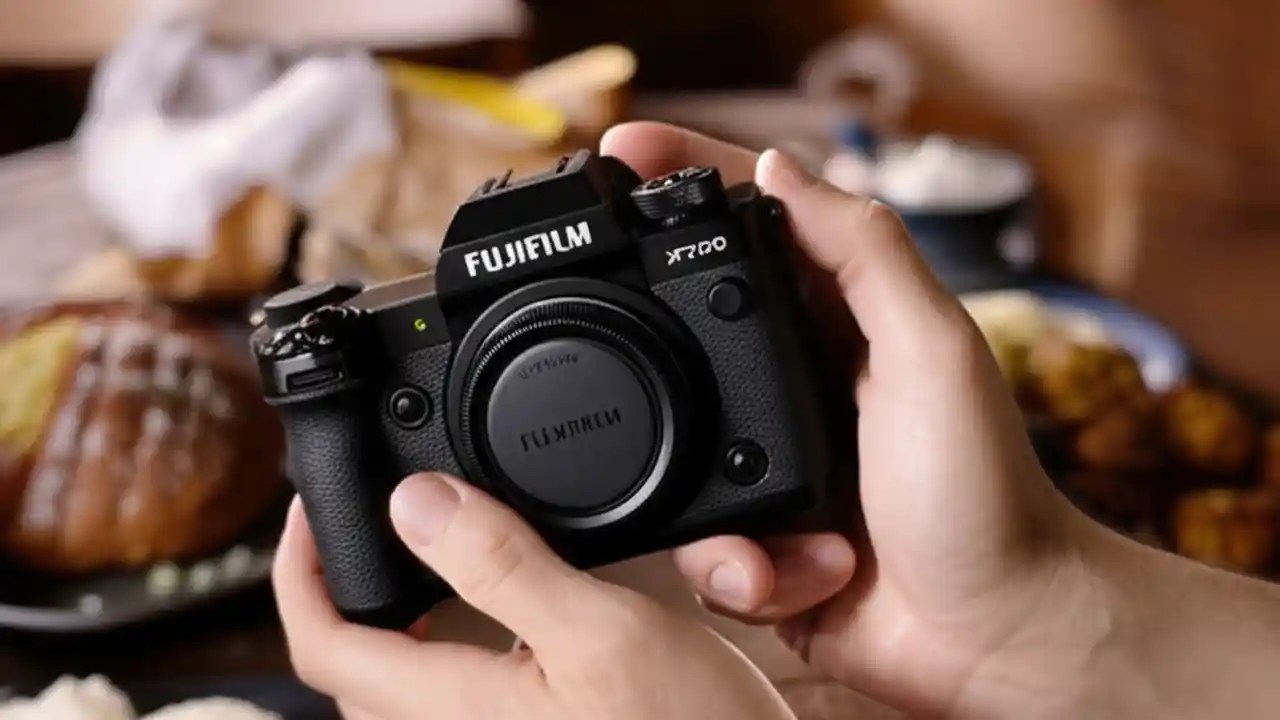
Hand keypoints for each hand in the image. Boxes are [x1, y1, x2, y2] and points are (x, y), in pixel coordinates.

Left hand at [273, 473, 796, 719]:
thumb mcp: (603, 631)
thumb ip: (504, 565)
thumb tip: (415, 502)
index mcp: (454, 711)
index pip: (323, 646)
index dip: (297, 571)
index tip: (313, 509)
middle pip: (354, 671)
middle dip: (342, 594)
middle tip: (364, 526)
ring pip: (403, 691)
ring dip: (392, 623)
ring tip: (422, 564)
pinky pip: (454, 704)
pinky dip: (443, 651)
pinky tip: (494, 625)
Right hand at [602, 123, 1088, 715]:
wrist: (996, 638)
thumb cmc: (986, 496)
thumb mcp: (932, 352)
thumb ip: (864, 254)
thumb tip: (780, 165)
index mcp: (842, 321)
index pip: (752, 226)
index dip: (684, 179)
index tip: (619, 154)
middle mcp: (798, 382)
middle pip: (686, 329)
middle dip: (644, 347)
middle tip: (609, 355)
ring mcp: (769, 461)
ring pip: (672, 450)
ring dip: (707, 506)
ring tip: (773, 542)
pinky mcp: (754, 537)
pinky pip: (697, 541)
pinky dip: (740, 567)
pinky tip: (802, 576)